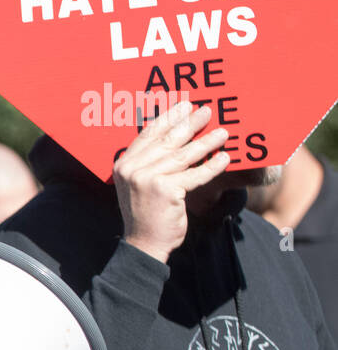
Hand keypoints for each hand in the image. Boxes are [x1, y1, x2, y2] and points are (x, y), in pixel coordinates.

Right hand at [114, 100, 229, 264]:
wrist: (144, 243)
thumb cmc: (146, 214)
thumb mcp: (140, 184)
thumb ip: (149, 163)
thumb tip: (173, 138)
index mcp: (123, 165)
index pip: (148, 135)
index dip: (167, 118)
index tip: (183, 106)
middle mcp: (132, 169)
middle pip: (167, 141)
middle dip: (189, 124)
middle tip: (207, 111)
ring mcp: (147, 179)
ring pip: (183, 156)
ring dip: (206, 143)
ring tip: (223, 133)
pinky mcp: (165, 190)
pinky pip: (194, 175)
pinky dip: (212, 166)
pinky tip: (225, 157)